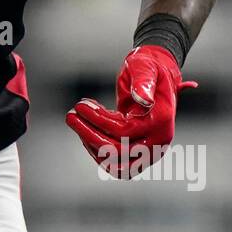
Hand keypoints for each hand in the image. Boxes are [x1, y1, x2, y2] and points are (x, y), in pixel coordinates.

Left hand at [65, 45, 196, 178]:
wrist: (156, 77)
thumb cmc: (148, 68)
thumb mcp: (145, 67)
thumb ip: (143, 82)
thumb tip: (143, 99)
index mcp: (161, 120)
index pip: (124, 131)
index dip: (98, 120)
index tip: (79, 105)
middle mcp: (159, 140)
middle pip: (118, 152)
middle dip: (89, 134)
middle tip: (70, 115)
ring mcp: (150, 150)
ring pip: (116, 164)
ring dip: (92, 146)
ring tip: (77, 123)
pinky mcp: (140, 154)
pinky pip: (116, 164)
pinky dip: (98, 151)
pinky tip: (86, 130)